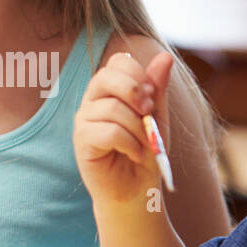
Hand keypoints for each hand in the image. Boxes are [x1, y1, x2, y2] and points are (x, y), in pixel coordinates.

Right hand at [74, 50, 173, 204]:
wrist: (137, 190)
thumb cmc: (145, 152)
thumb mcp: (158, 118)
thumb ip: (157, 89)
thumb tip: (165, 57)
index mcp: (110, 89)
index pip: (117, 62)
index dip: (138, 74)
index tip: (153, 97)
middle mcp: (93, 100)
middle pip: (106, 76)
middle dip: (135, 92)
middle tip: (149, 112)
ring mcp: (84, 119)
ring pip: (112, 108)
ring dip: (137, 127)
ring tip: (144, 144)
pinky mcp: (81, 141)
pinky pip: (108, 131)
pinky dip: (130, 143)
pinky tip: (135, 154)